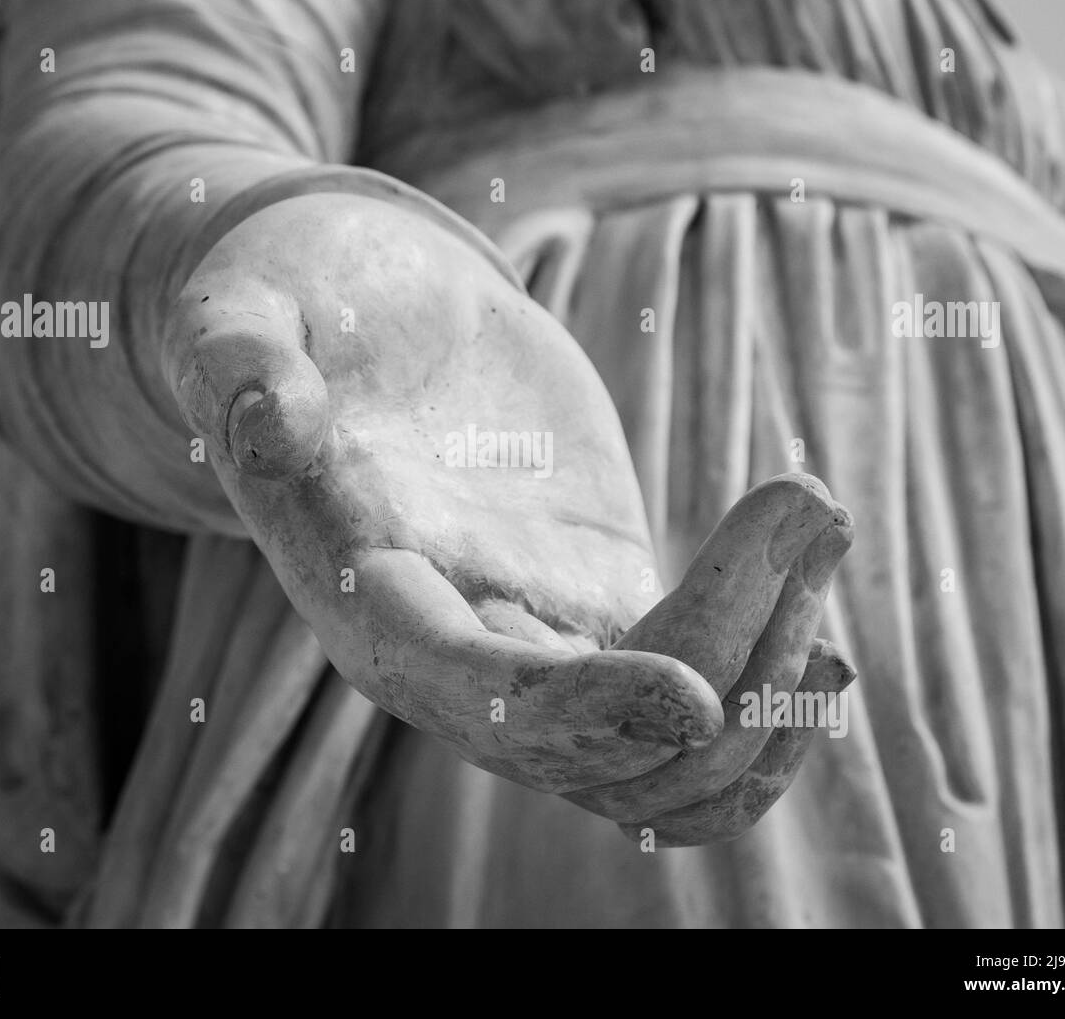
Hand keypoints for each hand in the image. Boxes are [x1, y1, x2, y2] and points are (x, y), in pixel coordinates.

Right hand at [164, 192, 854, 836]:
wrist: (358, 315)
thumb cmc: (295, 309)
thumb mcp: (243, 316)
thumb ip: (241, 364)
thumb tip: (265, 411)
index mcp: (373, 606)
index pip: (477, 699)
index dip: (582, 714)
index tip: (698, 692)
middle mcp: (459, 661)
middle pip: (606, 752)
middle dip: (732, 658)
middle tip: (811, 501)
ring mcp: (543, 643)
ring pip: (671, 756)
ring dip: (773, 671)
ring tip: (823, 511)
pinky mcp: (604, 606)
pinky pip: (703, 707)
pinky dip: (773, 685)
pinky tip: (820, 596)